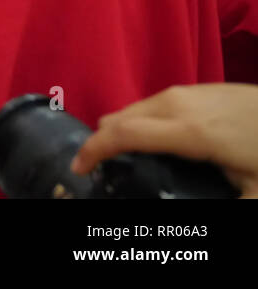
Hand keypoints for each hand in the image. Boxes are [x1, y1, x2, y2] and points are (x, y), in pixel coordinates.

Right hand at [71, 84, 257, 197]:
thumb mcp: (253, 193)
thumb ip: (221, 206)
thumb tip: (187, 231)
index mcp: (187, 131)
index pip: (122, 133)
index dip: (94, 149)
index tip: (79, 167)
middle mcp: (178, 103)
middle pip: (120, 116)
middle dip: (104, 141)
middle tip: (106, 171)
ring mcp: (187, 91)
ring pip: (135, 107)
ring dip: (123, 131)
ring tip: (130, 158)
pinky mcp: (198, 88)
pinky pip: (154, 103)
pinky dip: (142, 121)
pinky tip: (159, 142)